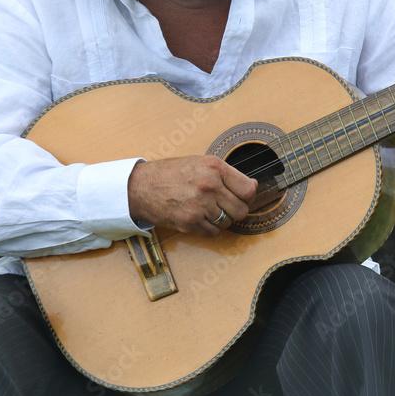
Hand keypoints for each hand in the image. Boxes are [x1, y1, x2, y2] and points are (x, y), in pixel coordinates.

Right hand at [128, 156, 256, 235]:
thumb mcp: (201, 163)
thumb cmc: (171, 174)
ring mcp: (200, 205)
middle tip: (224, 207)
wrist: (141, 187)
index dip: (248, 197)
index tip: (242, 198)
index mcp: (214, 167)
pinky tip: (199, 218)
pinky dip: (209, 228)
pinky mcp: (190, 222)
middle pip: (241, 210)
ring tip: (207, 210)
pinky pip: (213, 232)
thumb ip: (227, 174)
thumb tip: (252, 186)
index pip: (248, 190)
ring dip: (221, 220)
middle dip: (235, 211)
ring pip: (228, 222)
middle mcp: (209, 185)